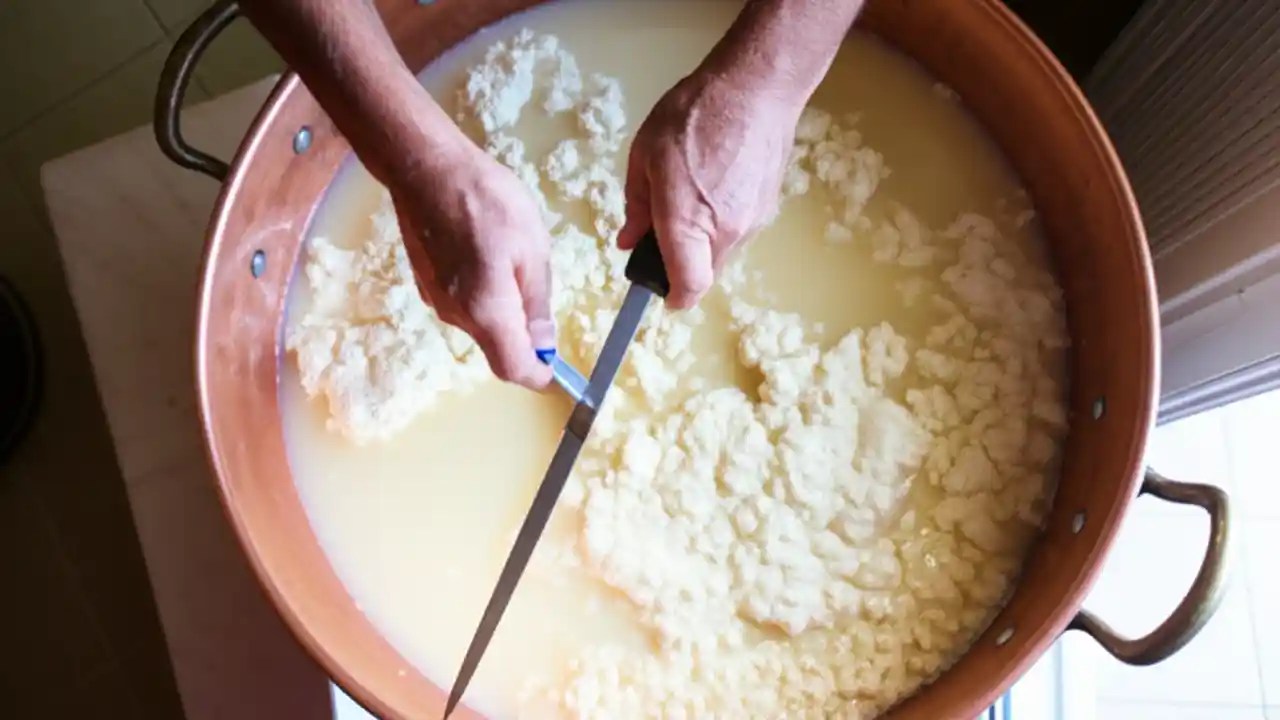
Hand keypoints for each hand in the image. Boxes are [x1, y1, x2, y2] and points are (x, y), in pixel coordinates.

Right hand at [390, 141, 554, 388]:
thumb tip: (544, 345)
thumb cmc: (485, 200)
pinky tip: (487, 255)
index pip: (513, 368)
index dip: (538, 376)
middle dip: (524, 337)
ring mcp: (436, 300)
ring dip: (504, 312)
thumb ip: (537, 303)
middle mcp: (457, 316)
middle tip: (541, 295)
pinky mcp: (426, 284)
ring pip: (481, 325)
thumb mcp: (532, 248)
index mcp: (487, 311)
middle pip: (497, 348)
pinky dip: (484, 296)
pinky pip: (464, 304)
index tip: (556, 370)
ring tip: (512, 262)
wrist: (424, 168)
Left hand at [617, 71, 801, 308]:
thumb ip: (637, 207)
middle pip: (703, 273)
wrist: (756, 88)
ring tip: (691, 193)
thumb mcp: (645, 156)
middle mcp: (723, 232)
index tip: (661, 293)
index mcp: (687, 222)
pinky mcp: (767, 208)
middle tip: (665, 229)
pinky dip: (722, 220)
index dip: (673, 297)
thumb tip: (629, 240)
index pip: (688, 287)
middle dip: (682, 263)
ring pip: (721, 252)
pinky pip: (738, 230)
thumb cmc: (693, 115)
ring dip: (702, 240)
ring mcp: (751, 222)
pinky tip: (715, 183)